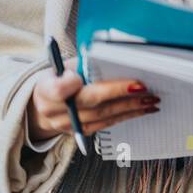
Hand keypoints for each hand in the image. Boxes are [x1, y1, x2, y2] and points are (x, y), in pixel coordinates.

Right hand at [27, 57, 160, 143]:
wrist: (42, 103)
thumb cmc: (59, 77)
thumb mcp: (64, 65)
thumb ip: (84, 65)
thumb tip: (117, 60)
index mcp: (45, 89)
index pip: (60, 89)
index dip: (75, 84)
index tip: (97, 75)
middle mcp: (53, 111)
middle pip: (90, 103)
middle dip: (120, 95)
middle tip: (144, 88)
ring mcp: (66, 125)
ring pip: (102, 117)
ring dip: (130, 108)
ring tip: (150, 100)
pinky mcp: (79, 133)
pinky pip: (105, 125)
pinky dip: (125, 116)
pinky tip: (141, 110)